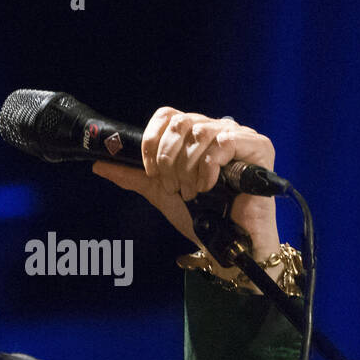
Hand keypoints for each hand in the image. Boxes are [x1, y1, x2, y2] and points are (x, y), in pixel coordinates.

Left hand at [91, 106, 281, 261]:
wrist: (228, 243)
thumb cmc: (202, 217)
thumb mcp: (161, 193)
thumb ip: (134, 177)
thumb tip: (100, 164)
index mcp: (195, 135)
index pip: (167, 116)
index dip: (152, 141)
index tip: (151, 171)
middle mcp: (217, 129)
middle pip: (181, 122)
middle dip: (168, 159)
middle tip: (173, 186)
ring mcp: (240, 136)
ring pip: (200, 132)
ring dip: (188, 167)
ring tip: (192, 192)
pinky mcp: (259, 147)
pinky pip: (225, 142)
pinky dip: (209, 168)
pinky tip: (210, 187)